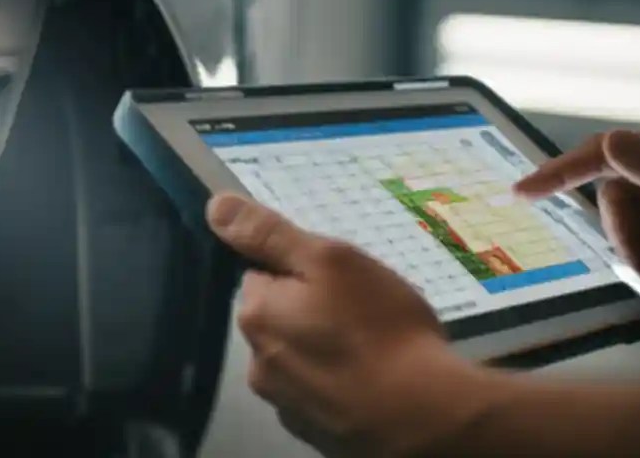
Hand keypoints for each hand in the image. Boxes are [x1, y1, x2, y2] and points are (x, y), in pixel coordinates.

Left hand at [206, 194, 500, 456]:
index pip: (262, 275)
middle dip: (312, 309)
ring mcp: (284, 405)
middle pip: (279, 317)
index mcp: (255, 316)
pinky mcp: (314, 432)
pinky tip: (371, 380)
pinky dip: (337, 383)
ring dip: (323, 348)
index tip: (338, 278)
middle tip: (363, 310)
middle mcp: (257, 364)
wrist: (425, 420)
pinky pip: (319, 392)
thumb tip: (214, 207)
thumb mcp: (330, 261)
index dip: (301, 270)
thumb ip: (269, 234)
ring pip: (299, 357)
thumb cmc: (380, 329)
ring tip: (372, 347)